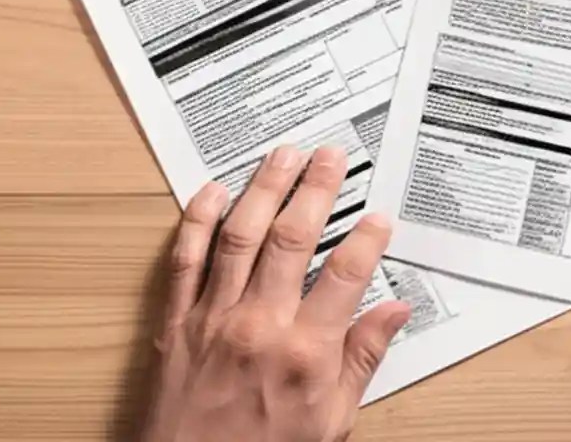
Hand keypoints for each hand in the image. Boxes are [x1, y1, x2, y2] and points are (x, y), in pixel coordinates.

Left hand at [143, 145, 410, 441]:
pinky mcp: (176, 323)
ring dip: (263, 188)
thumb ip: (361, 359)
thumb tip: (394, 313)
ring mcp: (214, 319)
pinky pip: (186, 260)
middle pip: (292, 239)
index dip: (367, 238)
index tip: (378, 216)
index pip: (345, 275)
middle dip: (316, 189)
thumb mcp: (330, 422)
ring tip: (282, 155)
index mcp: (305, 354)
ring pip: (240, 235)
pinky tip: (212, 192)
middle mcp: (258, 326)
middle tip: (330, 156)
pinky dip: (198, 221)